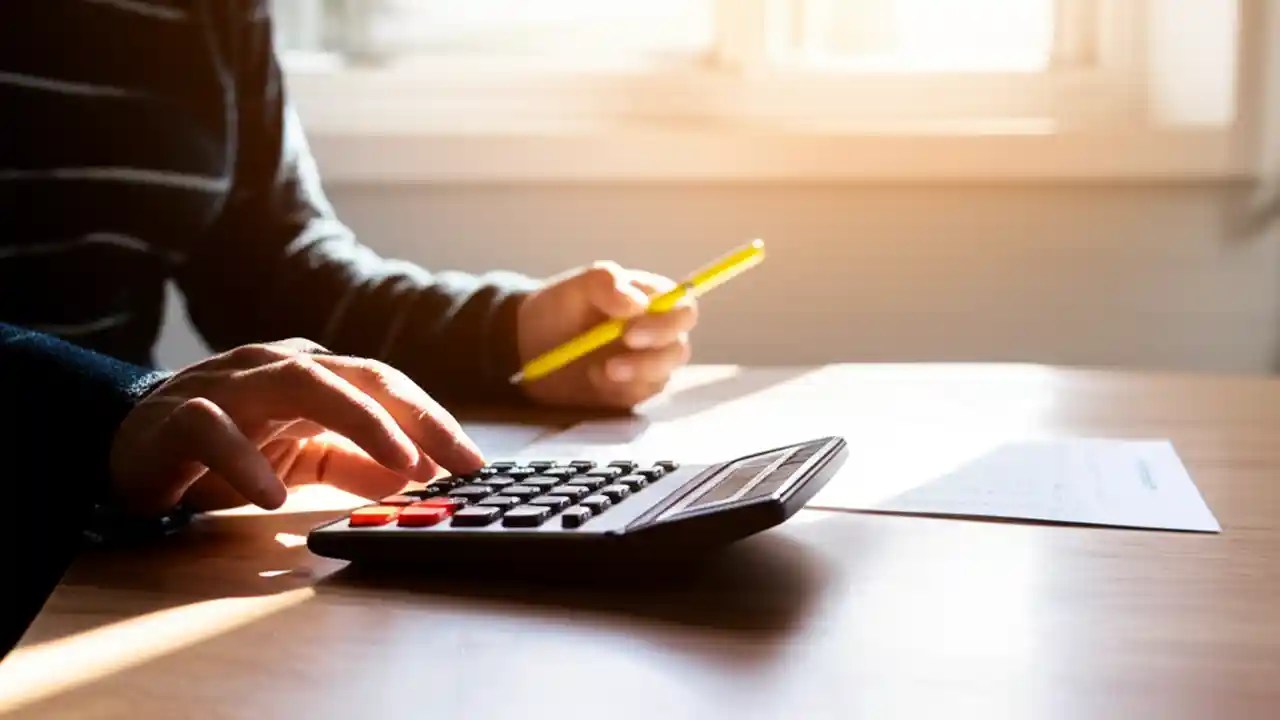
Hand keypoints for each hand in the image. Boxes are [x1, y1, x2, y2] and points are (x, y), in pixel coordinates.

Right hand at [109, 339, 484, 514]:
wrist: (133, 446)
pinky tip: (272, 500)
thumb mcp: (303, 457)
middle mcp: (277, 367)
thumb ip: (355, 464)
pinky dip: (245, 462)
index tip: (473, 462)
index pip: (384, 385)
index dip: (432, 420)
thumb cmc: (228, 447)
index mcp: (312, 374)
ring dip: (356, 420)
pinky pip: (214, 430)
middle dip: (412, 415)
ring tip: (398, 463)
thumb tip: (414, 476)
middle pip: (356, 375)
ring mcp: (228, 386)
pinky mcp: (178, 418)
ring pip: (299, 382)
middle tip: (451, 459)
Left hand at [516, 261, 697, 407]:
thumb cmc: (558, 309)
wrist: (528, 347)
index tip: (630, 332)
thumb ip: (606, 284)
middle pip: (679, 347)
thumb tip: (637, 303)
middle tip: (615, 361)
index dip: (667, 322)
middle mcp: (657, 333)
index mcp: (652, 299)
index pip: (683, 308)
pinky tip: (596, 381)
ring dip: (636, 375)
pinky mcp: (634, 391)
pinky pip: (643, 396)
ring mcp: (647, 364)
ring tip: (602, 371)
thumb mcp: (576, 287)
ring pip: (664, 374)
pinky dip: (622, 391)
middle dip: (652, 356)